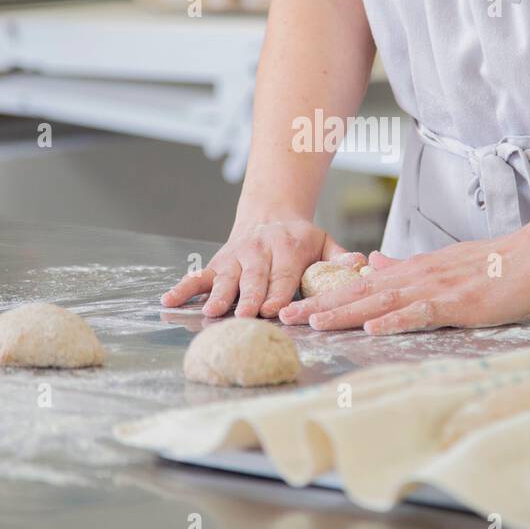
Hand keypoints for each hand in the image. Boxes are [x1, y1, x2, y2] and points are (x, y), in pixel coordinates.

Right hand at [161, 217, 359, 318]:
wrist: (270, 213)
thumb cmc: (301, 239)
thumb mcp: (324, 242)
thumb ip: (340, 257)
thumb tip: (360, 263)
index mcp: (287, 248)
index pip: (283, 275)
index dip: (279, 293)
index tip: (274, 310)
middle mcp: (258, 251)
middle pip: (253, 279)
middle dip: (249, 298)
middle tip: (243, 316)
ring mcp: (234, 257)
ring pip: (225, 278)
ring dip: (218, 296)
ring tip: (212, 313)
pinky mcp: (217, 263)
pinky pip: (197, 276)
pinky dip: (183, 288)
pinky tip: (169, 300)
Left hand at [278, 229, 529, 333]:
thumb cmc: (496, 266)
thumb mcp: (444, 264)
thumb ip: (408, 267)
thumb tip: (374, 264)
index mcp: (412, 271)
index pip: (360, 287)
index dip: (325, 297)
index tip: (294, 309)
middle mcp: (416, 276)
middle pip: (359, 293)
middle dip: (320, 306)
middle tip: (283, 318)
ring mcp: (435, 288)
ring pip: (380, 301)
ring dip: (344, 313)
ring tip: (313, 323)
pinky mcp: (457, 301)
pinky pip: (419, 311)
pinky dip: (394, 319)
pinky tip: (371, 327)